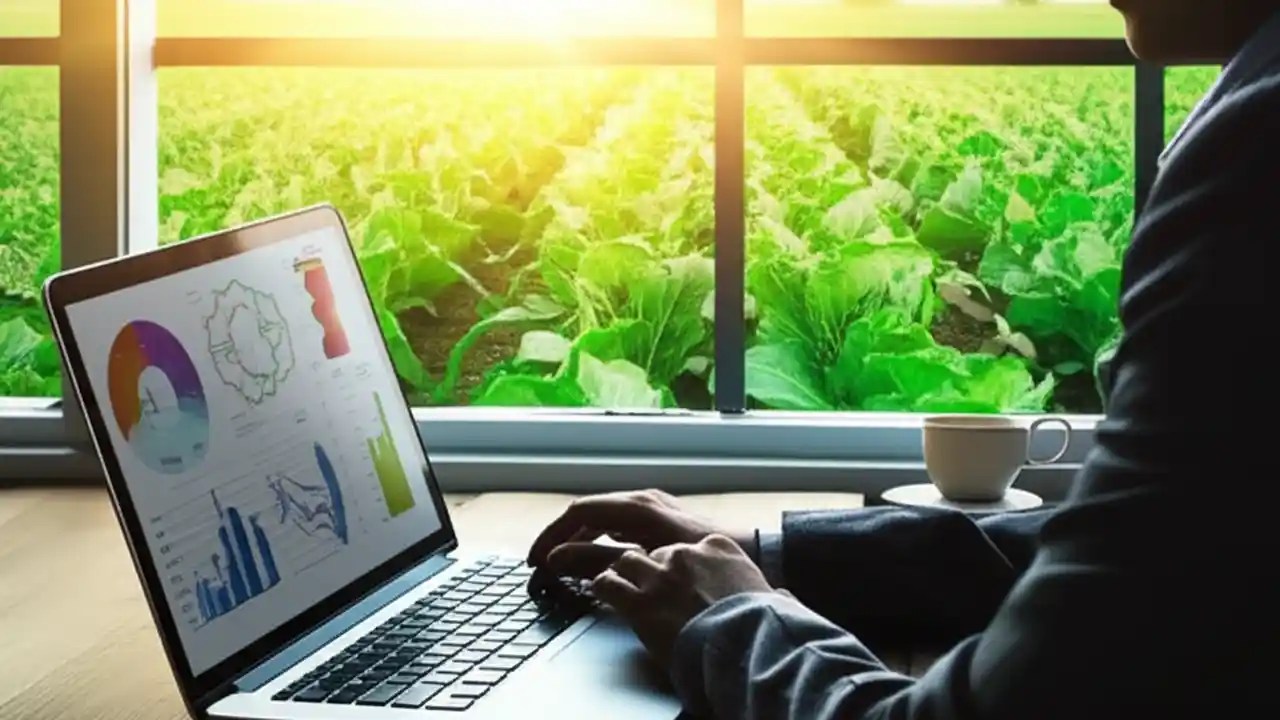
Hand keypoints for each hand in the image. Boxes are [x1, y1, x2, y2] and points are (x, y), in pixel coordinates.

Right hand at [527, 490, 754, 577]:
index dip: (552, 535)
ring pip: (605, 518)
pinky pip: (620, 525)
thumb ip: (599, 560)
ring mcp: (654, 508)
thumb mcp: (643, 562)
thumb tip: (558, 559)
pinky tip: (599, 559)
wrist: (754, 553)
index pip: (579, 511)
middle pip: (589, 513)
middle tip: (543, 564)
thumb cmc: (700, 559)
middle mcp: (643, 500)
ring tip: (564, 564)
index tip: (537, 558)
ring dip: (581, 538)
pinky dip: (601, 540)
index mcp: (636, 505)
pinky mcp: (663, 521)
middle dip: (563, 537)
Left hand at [591, 534, 772, 667]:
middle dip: (650, 569)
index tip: (677, 573)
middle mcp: (686, 554)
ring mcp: (660, 576)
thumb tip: (784, 599)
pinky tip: (600, 591)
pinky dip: (602, 587)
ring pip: (626, 561)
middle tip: (647, 585)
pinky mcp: (640, 602)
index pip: (687, 546)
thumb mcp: (773, 599)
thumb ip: (771, 593)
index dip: (677, 562)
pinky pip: (608, 584)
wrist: (748, 645)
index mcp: (719, 548)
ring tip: (617, 583)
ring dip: (623, 574)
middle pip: (654, 552)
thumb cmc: (764, 627)